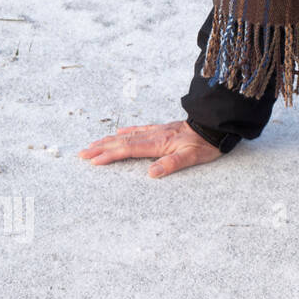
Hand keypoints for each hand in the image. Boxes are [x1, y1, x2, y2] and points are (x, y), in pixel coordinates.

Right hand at [78, 120, 223, 176]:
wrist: (216, 124)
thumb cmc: (206, 143)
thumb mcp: (192, 157)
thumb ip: (172, 164)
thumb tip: (150, 173)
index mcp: (159, 143)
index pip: (128, 150)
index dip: (110, 155)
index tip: (93, 161)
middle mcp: (155, 135)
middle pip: (122, 142)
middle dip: (101, 148)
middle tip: (82, 154)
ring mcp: (158, 130)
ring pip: (128, 135)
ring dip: (109, 140)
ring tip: (93, 144)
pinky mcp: (163, 128)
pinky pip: (139, 129)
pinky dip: (126, 132)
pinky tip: (119, 132)